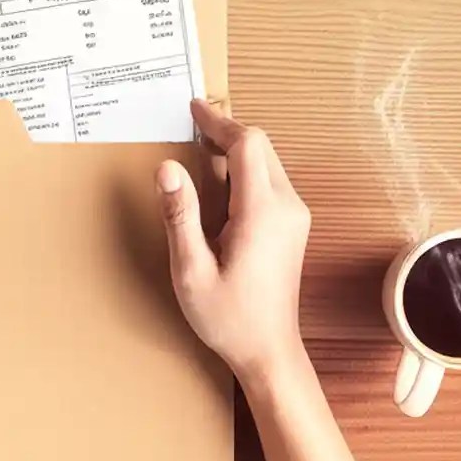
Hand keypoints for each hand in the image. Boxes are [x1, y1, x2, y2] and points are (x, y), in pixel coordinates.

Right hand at [155, 100, 310, 381]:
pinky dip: (243, 167)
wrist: (269, 351)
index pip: (247, 144)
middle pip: (260, 146)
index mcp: (261, 212)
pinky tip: (217, 178)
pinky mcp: (291, 225)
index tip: (192, 108)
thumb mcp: (191, 270)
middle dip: (225, 129)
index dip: (218, 122)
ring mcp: (294, 215)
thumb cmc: (228, 318)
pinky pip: (269, 179)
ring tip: (198, 145)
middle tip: (189, 122)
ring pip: (266, 160)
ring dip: (234, 147)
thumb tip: (167, 168)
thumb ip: (180, 216)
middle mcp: (286, 206)